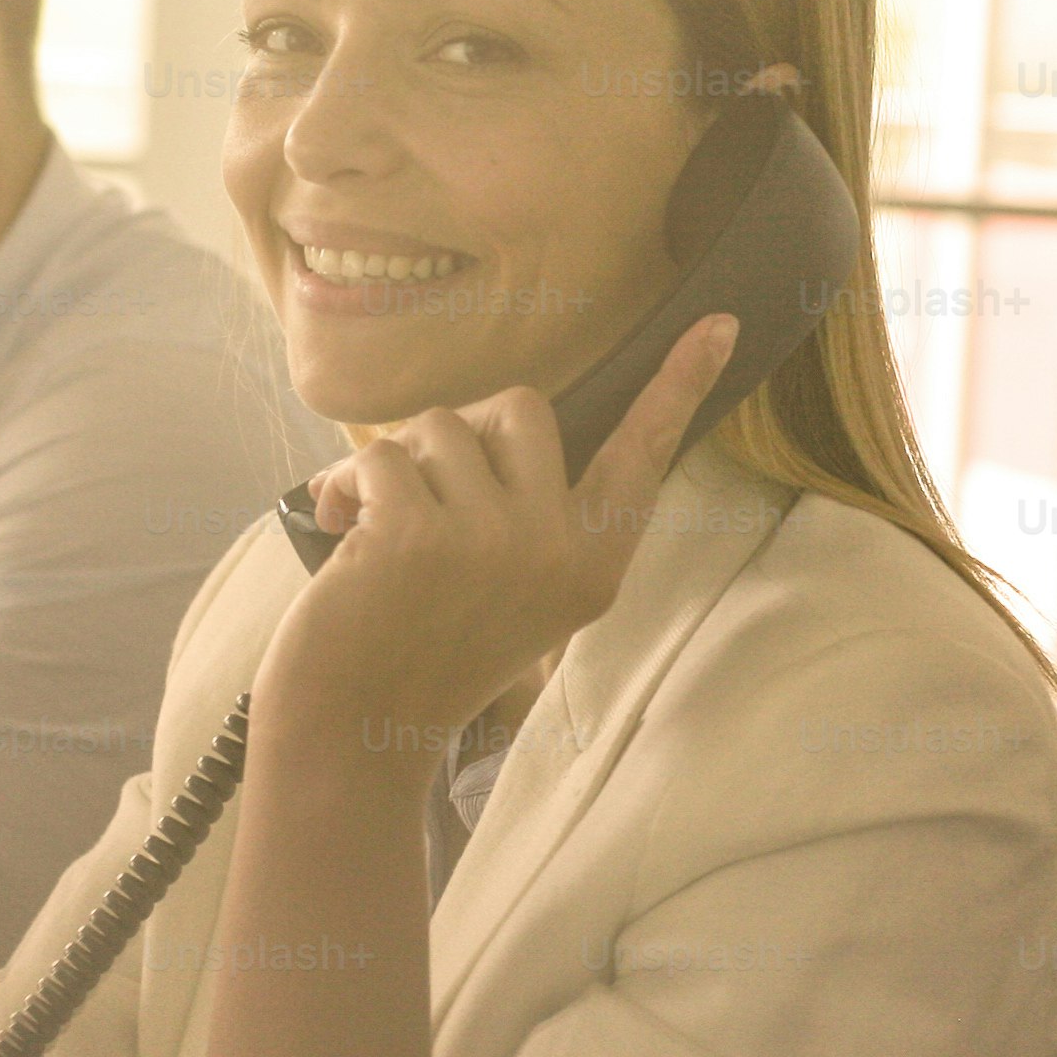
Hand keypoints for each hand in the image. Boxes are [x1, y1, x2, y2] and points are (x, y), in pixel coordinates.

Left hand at [267, 314, 739, 761]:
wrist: (354, 733)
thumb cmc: (422, 650)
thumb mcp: (513, 591)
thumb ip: (532, 516)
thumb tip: (506, 423)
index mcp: (592, 566)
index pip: (641, 456)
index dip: (677, 386)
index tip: (717, 322)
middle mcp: (557, 552)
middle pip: (522, 409)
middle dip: (458, 436)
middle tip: (423, 501)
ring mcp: (492, 543)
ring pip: (441, 426)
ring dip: (393, 466)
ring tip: (374, 530)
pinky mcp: (418, 537)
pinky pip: (378, 456)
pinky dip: (343, 487)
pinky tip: (339, 535)